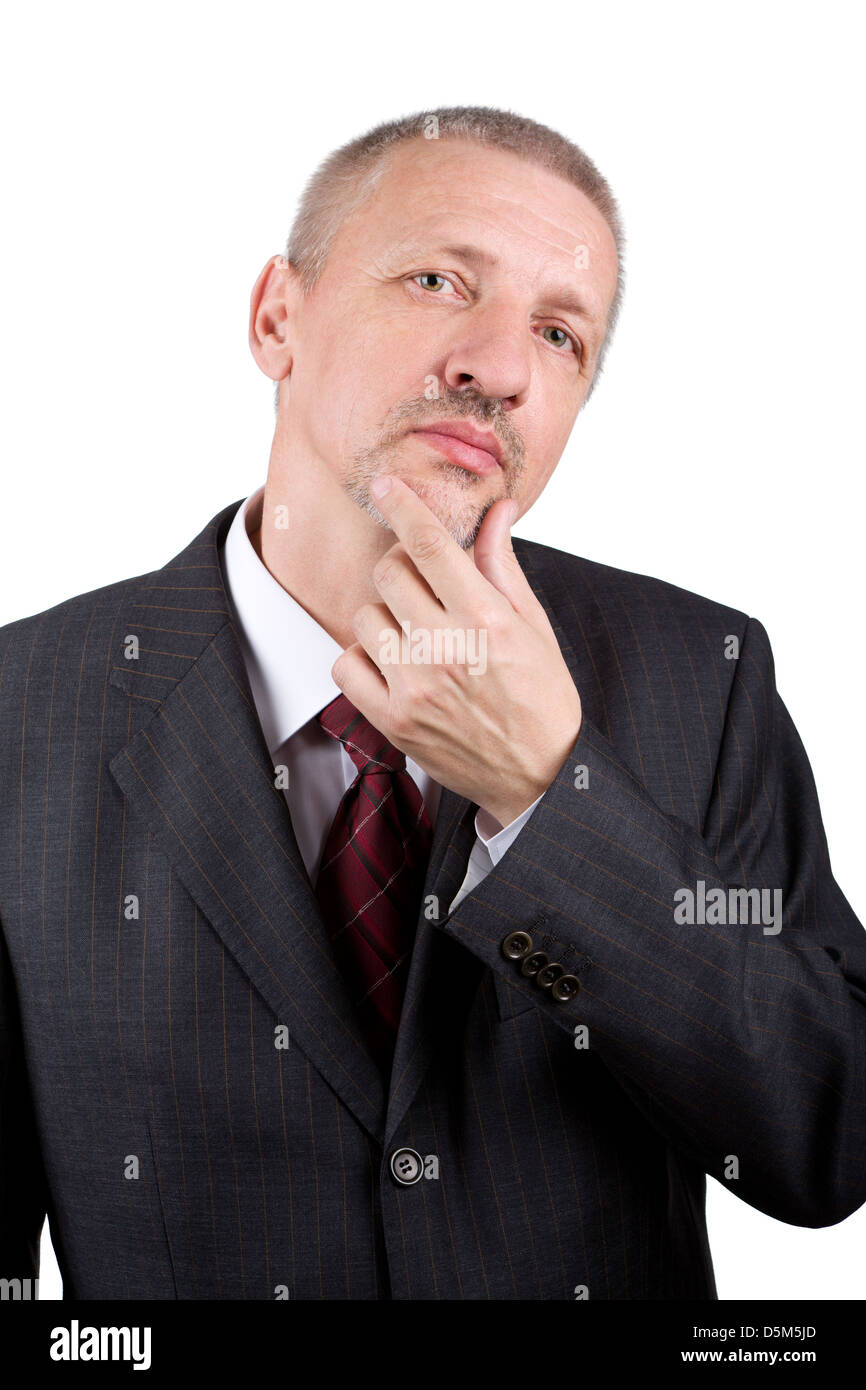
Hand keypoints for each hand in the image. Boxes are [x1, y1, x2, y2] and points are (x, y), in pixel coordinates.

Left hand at [331, 476, 581, 825]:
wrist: (539, 775)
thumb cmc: (541, 696)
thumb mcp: (532, 625)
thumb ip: (502, 565)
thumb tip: (497, 508)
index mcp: (486, 619)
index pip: (432, 545)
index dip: (405, 506)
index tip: (387, 484)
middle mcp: (446, 648)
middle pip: (390, 573)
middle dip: (403, 570)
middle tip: (424, 589)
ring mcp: (414, 686)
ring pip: (365, 616)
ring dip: (384, 616)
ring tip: (414, 636)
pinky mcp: (392, 719)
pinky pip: (346, 664)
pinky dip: (361, 657)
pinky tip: (390, 664)